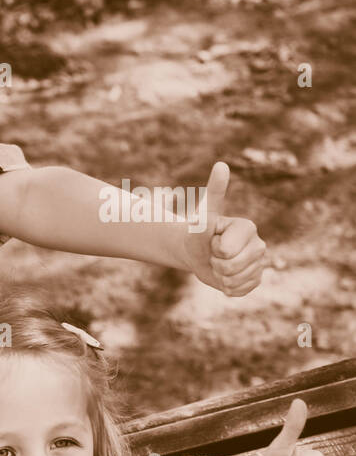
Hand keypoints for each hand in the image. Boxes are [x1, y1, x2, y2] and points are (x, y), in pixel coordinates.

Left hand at [185, 162, 267, 296]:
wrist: (195, 253)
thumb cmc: (197, 233)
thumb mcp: (201, 218)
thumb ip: (213, 194)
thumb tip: (221, 164)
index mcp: (248, 227)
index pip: (226, 250)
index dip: (213, 249)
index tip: (212, 240)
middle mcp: (259, 244)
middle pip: (232, 267)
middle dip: (216, 264)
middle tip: (213, 254)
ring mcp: (260, 263)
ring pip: (236, 281)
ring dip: (221, 277)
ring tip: (218, 264)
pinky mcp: (256, 279)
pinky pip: (240, 291)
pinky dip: (227, 288)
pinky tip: (225, 277)